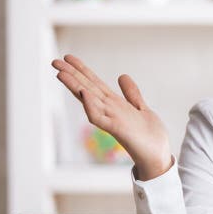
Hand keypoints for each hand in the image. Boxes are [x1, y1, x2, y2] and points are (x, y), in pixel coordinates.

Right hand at [51, 54, 172, 179]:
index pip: (94, 84)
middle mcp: (110, 110)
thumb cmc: (149, 136)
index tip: (68, 57)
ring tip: (60, 72)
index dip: (82, 70)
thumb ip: (131, 93)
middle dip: (72, 75)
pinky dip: (91, 106)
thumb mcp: (141, 108)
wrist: (158, 156)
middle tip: (54, 61)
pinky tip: (84, 94)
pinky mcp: (117, 130)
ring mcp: (111, 119)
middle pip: (87, 88)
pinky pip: (100, 118)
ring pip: (89, 100)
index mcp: (114, 104)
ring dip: (75, 86)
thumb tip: (122, 76)